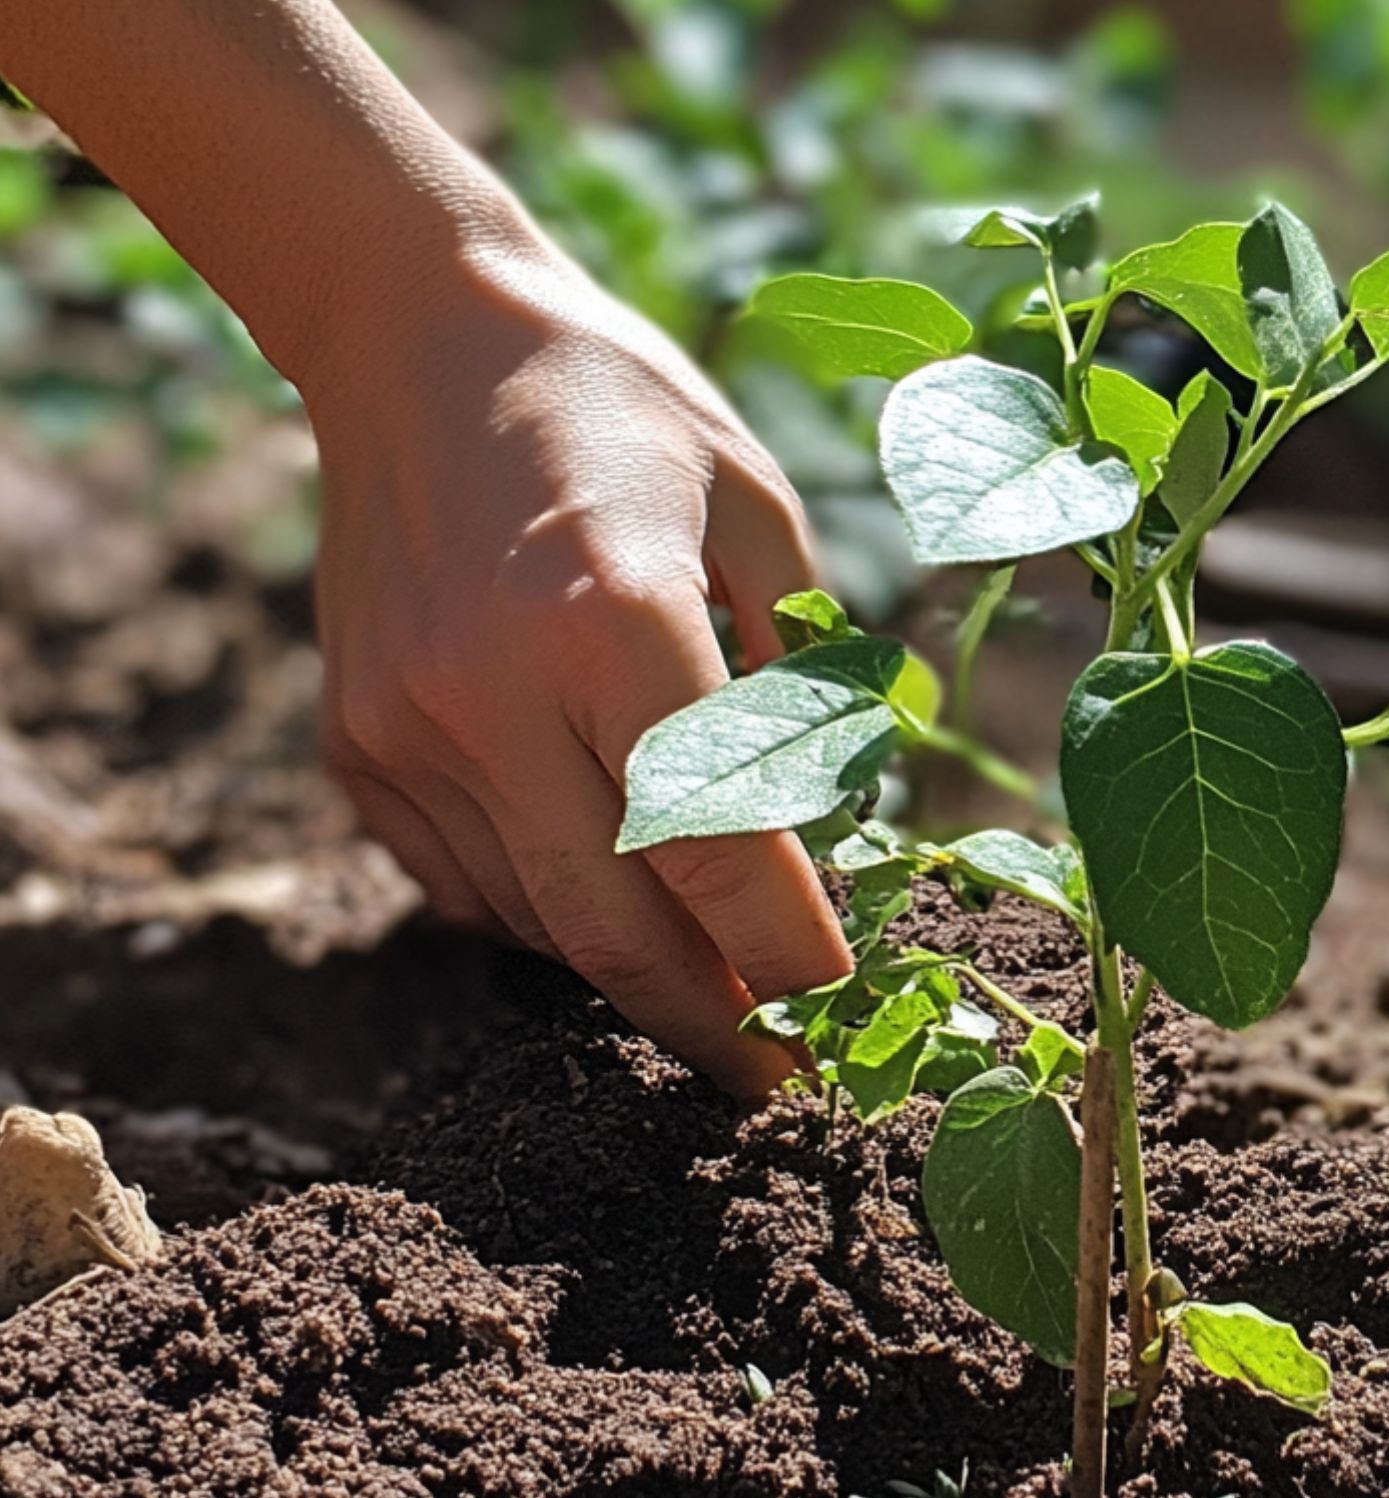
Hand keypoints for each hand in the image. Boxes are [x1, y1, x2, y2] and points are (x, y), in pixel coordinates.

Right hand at [306, 244, 850, 1096]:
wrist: (416, 342)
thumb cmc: (619, 409)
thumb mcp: (756, 503)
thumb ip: (806, 669)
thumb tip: (839, 823)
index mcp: (615, 616)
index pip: (722, 847)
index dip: (791, 951)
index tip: (839, 1001)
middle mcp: (492, 691)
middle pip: (619, 930)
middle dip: (713, 1019)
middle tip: (778, 1069)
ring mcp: (407, 729)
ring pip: (539, 924)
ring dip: (635, 967)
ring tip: (707, 965)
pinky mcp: (354, 746)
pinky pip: (466, 888)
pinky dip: (548, 913)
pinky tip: (602, 882)